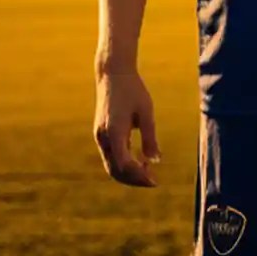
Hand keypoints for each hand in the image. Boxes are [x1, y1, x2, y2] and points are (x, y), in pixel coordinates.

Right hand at [93, 71, 161, 186]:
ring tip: (149, 171)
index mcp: (114, 132)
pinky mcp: (102, 134)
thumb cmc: (133, 90)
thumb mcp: (146, 112)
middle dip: (134, 180)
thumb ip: (150, 137)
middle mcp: (103, 137)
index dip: (139, 176)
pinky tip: (141, 160)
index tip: (154, 180)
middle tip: (154, 181)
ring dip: (129, 173)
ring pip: (111, 166)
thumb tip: (156, 161)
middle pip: (115, 170)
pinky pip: (111, 156)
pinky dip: (124, 164)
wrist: (113, 74)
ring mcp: (100, 136)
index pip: (124, 165)